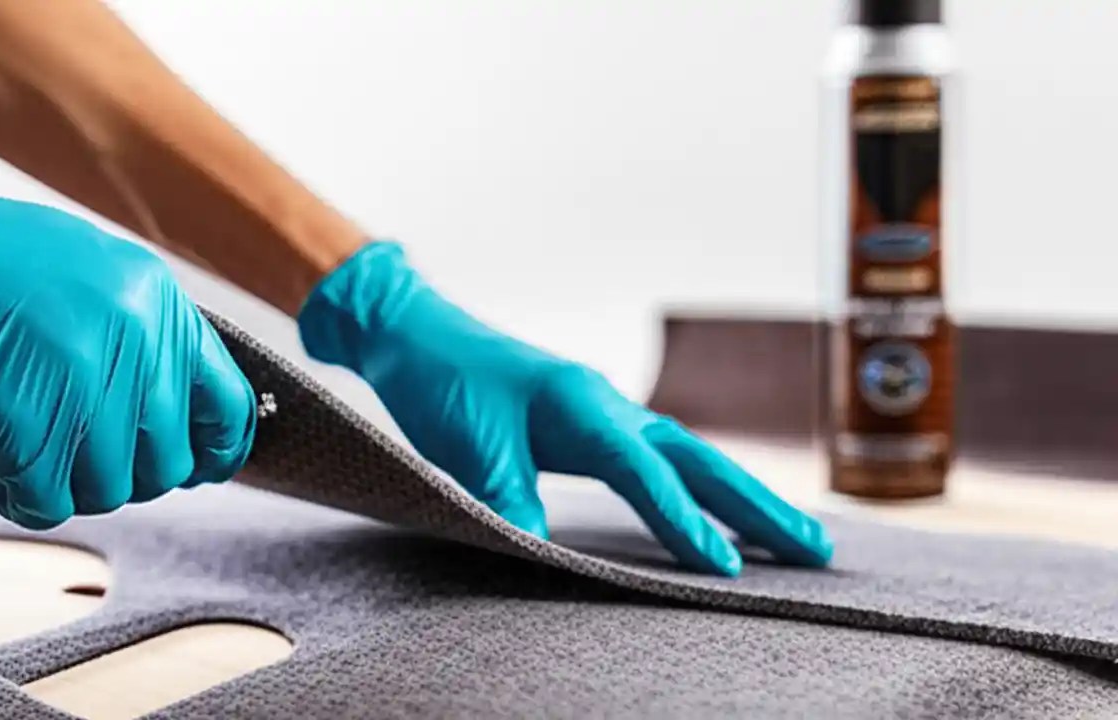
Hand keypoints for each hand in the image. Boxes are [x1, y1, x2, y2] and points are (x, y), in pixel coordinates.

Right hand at [0, 130, 256, 528]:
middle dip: (124, 472)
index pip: (228, 403)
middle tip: (76, 451)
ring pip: (110, 490)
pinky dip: (20, 497)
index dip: (217, 449)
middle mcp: (136, 344)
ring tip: (25, 444)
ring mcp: (84, 389)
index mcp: (158, 302)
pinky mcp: (26, 430)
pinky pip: (49, 504)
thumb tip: (178, 408)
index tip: (201, 467)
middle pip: (167, 463)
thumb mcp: (89, 271)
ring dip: (66, 482)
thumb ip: (142, 336)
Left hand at [299, 241, 831, 575]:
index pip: (645, 470)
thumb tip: (541, 548)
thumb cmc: (442, 380)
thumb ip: (509, 494)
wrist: (416, 335)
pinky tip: (714, 512)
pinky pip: (660, 462)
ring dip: (740, 498)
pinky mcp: (590, 426)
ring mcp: (604, 413)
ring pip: (689, 458)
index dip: (683, 520)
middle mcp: (606, 406)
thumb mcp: (467, 444)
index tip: (724, 566)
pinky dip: (696, 489)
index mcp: (581, 405)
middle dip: (757, 506)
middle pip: (698, 459)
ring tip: (792, 539)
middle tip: (815, 550)